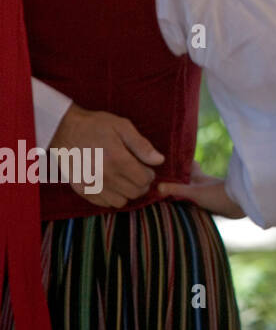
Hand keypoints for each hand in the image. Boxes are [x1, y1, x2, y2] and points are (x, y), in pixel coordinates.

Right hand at [48, 103, 164, 208]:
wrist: (64, 129)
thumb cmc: (96, 125)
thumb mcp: (122, 127)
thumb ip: (142, 145)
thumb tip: (159, 160)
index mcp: (117, 159)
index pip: (144, 180)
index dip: (149, 175)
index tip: (146, 168)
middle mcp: (104, 176)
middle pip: (135, 193)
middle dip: (141, 184)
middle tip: (137, 173)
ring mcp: (91, 185)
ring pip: (120, 202)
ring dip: (126, 193)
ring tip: (124, 178)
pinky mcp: (81, 189)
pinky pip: (103, 204)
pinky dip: (111, 197)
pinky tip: (110, 183)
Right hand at [157, 162, 245, 219]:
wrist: (240, 206)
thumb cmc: (218, 195)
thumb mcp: (194, 191)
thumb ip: (176, 189)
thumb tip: (156, 187)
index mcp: (197, 175)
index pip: (186, 164)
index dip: (178, 161)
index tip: (165, 160)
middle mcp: (201, 182)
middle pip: (186, 177)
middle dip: (176, 178)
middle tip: (160, 180)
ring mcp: (206, 192)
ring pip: (189, 190)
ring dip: (180, 192)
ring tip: (164, 195)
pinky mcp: (210, 203)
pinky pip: (194, 202)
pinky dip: (186, 203)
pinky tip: (179, 208)